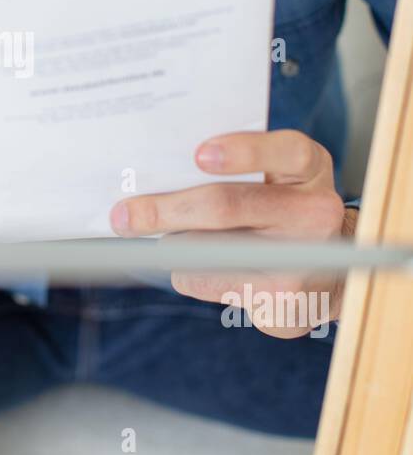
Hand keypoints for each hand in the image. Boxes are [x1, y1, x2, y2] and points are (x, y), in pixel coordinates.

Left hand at [108, 129, 355, 337]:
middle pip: (229, 206)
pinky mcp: (284, 303)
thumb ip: (235, 170)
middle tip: (124, 214)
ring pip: (212, 250)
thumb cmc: (281, 211)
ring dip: (172, 243)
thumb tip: (156, 178)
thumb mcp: (275, 178)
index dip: (244, 151)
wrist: (331, 274)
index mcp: (309, 169)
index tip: (199, 156)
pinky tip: (192, 267)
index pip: (286, 151)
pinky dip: (188, 274)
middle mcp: (315, 212)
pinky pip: (211, 284)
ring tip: (156, 235)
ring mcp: (304, 262)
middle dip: (166, 209)